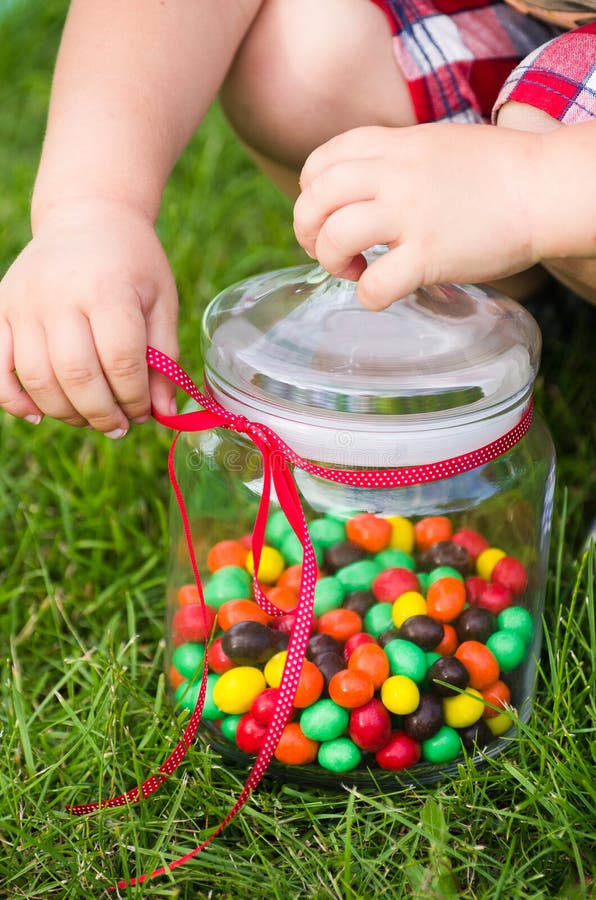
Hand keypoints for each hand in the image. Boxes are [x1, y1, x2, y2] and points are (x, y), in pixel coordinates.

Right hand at [0, 198, 177, 433]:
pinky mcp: (0, 310)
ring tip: (91, 419)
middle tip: (119, 427)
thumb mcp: (160, 301)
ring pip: (38, 379)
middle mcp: (59, 295)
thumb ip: (163, 357)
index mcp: (107, 289)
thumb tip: (164, 413)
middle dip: (102, 413)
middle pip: (77, 375)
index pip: (121, 361)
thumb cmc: (132, 263)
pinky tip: (40, 415)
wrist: (87, 216)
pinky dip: (14, 400)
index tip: (144, 412)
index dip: (135, 398)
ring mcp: (23, 303)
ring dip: (66, 413)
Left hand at [294, 123, 542, 308]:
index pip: (322, 161)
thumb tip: (365, 189)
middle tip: (325, 250)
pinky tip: (381, 294)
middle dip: (306, 230)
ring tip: (351, 270)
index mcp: (394, 146)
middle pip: (316, 197)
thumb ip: (394, 161)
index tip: (325, 214)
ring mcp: (410, 214)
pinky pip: (375, 283)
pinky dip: (367, 296)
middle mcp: (394, 174)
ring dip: (330, 260)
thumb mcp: (434, 145)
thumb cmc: (497, 172)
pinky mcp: (430, 254)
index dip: (310, 193)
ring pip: (335, 235)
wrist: (544, 189)